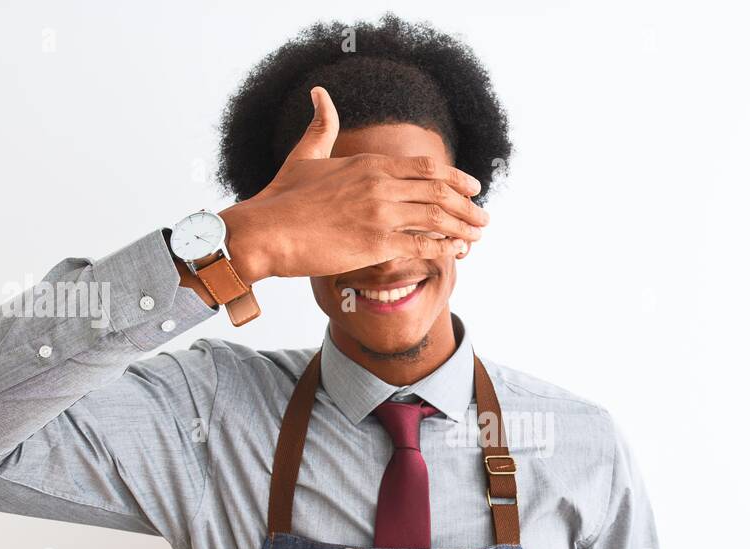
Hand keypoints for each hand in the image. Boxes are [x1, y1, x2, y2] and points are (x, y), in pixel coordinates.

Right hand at [218, 86, 488, 281]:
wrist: (265, 230)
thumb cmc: (282, 197)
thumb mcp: (305, 154)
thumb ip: (321, 127)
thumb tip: (320, 94)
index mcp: (370, 164)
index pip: (426, 168)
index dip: (456, 177)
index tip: (473, 187)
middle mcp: (380, 185)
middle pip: (440, 191)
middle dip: (467, 205)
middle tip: (484, 216)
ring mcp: (380, 214)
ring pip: (438, 218)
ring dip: (463, 227)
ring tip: (477, 235)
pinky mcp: (375, 243)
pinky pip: (423, 245)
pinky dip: (445, 248)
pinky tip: (457, 251)